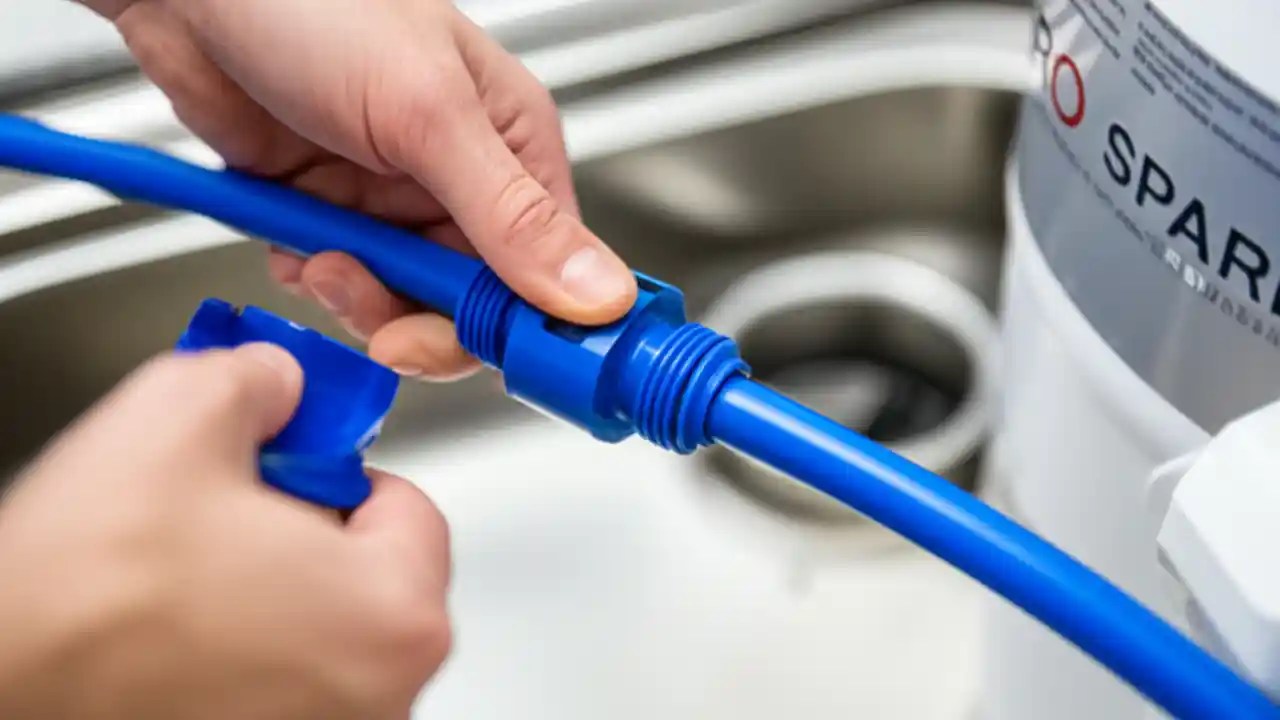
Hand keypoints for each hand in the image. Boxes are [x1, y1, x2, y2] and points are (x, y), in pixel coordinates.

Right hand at [0, 345, 450, 719]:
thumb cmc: (81, 599)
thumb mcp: (175, 418)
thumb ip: (258, 377)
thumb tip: (280, 380)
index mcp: (395, 615)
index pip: (407, 508)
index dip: (335, 471)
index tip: (281, 468)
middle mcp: (381, 696)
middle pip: (369, 575)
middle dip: (300, 535)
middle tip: (218, 521)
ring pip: (320, 632)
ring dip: (265, 598)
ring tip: (179, 583)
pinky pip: (279, 685)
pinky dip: (239, 657)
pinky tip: (170, 639)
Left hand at [85, 0, 637, 379]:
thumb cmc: (316, 4)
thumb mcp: (428, 113)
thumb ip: (510, 215)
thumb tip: (597, 291)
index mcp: (513, 147)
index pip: (549, 270)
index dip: (524, 325)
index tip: (484, 355)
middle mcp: (462, 181)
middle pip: (473, 303)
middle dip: (422, 319)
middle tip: (384, 324)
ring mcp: (394, 199)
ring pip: (404, 303)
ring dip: (360, 297)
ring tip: (324, 260)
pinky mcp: (334, 212)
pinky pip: (343, 283)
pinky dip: (316, 280)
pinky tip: (294, 244)